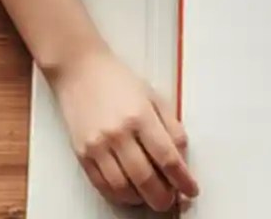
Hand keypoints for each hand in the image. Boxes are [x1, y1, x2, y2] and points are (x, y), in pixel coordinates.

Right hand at [52, 49, 198, 210]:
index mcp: (141, 116)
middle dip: (163, 197)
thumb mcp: (154, 96)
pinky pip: (102, 184)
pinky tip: (130, 193)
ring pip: (123, 187)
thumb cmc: (118, 81)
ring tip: (152, 198)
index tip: (191, 190)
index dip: (182, 180)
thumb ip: (172, 127)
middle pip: (146, 178)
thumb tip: (182, 157)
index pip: (168, 158)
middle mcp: (119, 133)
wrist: (79, 70)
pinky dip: (119, 195)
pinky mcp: (82, 153)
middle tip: (171, 200)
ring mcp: (98, 145)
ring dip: (141, 199)